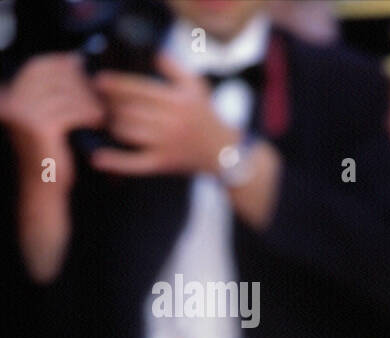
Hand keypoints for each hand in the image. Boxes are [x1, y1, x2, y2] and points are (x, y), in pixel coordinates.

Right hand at [0, 53, 103, 186]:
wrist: (43, 186)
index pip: (38, 66)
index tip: (83, 67)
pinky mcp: (39, 127)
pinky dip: (89, 113)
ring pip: (65, 94)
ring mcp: (23, 113)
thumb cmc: (51, 151)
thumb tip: (75, 60)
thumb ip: (54, 90)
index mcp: (10, 95)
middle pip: (53, 77)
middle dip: (80, 84)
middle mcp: (11, 100)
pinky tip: (99, 121)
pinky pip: (71, 111)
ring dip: (88, 101)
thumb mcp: (48, 115)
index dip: (62, 63)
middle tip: (100, 95)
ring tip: (102, 112)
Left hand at [91, 52, 237, 176]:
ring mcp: (166, 144)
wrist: (226, 153)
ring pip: (126, 131)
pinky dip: (116, 161)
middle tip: (95, 100)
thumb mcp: (198, 88)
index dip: (115, 84)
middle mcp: (171, 122)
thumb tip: (155, 53)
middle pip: (128, 110)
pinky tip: (98, 157)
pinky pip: (135, 163)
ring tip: (103, 118)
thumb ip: (176, 69)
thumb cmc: (207, 118)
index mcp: (177, 101)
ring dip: (111, 124)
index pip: (138, 89)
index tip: (98, 80)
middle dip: (109, 104)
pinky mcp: (164, 163)